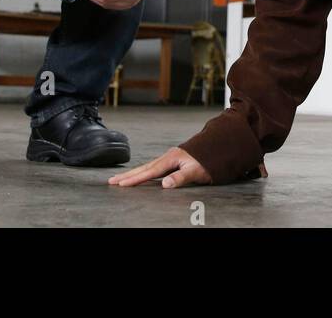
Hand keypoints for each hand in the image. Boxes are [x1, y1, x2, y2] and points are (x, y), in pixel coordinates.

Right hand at [107, 146, 231, 188]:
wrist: (220, 147)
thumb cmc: (209, 161)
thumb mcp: (196, 171)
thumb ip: (180, 178)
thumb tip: (163, 184)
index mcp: (171, 159)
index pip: (149, 172)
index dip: (134, 179)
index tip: (120, 184)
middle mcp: (169, 157)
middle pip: (144, 168)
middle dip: (128, 175)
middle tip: (111, 181)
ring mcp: (170, 158)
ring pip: (148, 167)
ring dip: (134, 173)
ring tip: (120, 179)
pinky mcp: (174, 160)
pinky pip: (154, 167)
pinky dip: (144, 171)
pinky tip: (141, 175)